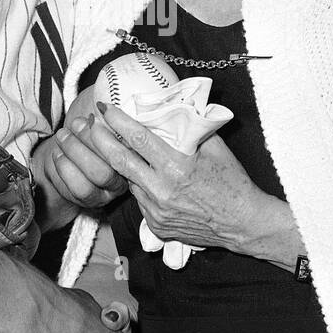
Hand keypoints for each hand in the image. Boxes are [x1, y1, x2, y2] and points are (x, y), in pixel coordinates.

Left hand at [31, 90, 126, 215]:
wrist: (64, 158)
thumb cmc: (85, 132)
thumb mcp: (99, 117)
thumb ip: (107, 112)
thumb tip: (106, 99)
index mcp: (136, 152)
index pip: (135, 141)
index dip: (118, 124)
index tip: (100, 109)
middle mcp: (128, 175)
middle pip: (116, 159)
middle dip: (91, 139)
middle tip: (75, 123)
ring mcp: (111, 190)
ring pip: (98, 174)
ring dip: (77, 152)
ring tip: (62, 136)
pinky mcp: (92, 200)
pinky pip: (80, 187)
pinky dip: (66, 168)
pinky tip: (58, 154)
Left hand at [84, 101, 268, 254]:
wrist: (242, 223)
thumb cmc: (232, 182)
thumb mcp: (215, 147)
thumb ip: (191, 127)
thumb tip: (173, 107)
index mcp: (176, 167)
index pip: (138, 139)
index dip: (118, 121)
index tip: (105, 107)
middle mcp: (162, 190)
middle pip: (119, 161)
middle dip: (100, 140)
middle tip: (90, 125)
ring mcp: (156, 211)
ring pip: (130, 181)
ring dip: (124, 165)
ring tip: (120, 148)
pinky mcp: (156, 226)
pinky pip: (140, 200)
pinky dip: (142, 187)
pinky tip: (151, 179)